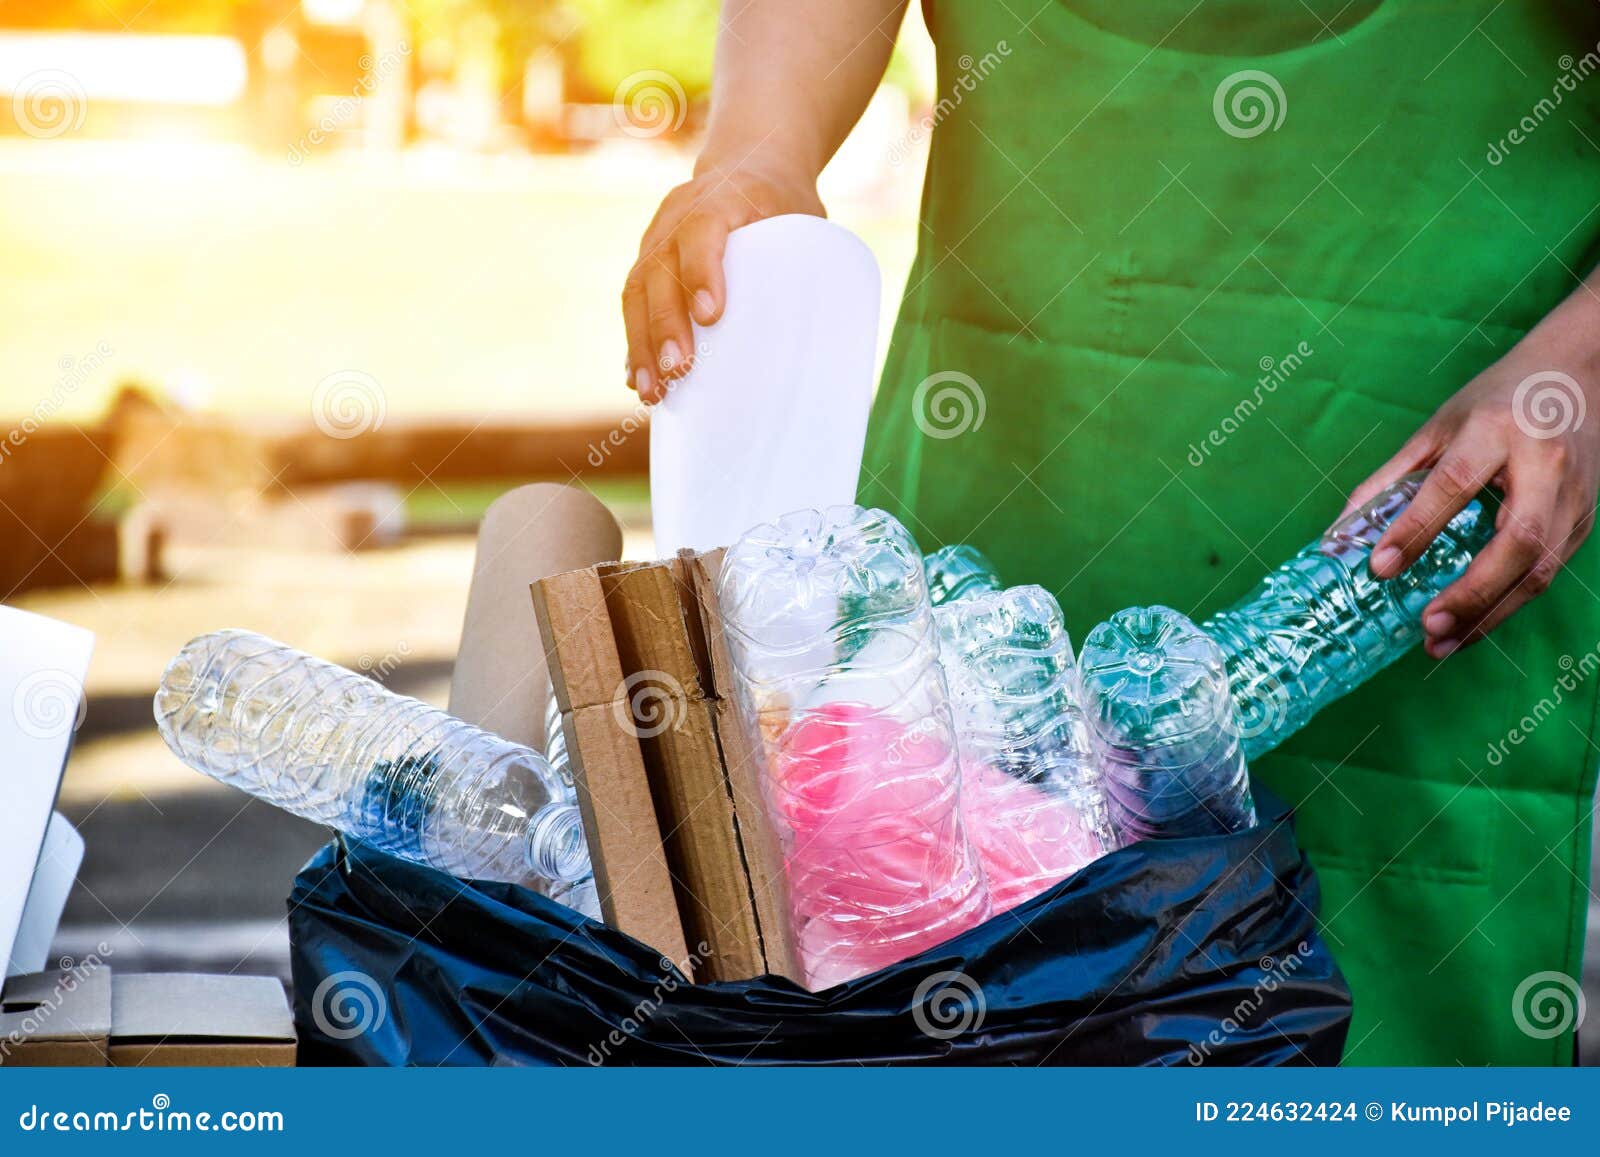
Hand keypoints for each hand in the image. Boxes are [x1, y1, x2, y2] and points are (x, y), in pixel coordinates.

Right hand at [622, 162, 823, 403]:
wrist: (748, 164)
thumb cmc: (782, 203)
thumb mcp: (802, 218)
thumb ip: (803, 262)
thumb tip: (822, 341)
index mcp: (720, 198)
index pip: (702, 230)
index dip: (702, 272)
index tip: (711, 317)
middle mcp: (677, 215)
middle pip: (660, 270)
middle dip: (665, 326)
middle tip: (679, 372)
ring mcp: (656, 238)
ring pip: (637, 291)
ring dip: (642, 345)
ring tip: (652, 392)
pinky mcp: (646, 262)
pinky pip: (633, 304)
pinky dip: (635, 343)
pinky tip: (639, 379)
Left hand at [1341, 338, 1599, 657]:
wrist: (1578, 374)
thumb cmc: (1496, 400)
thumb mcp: (1437, 427)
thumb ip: (1390, 479)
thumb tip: (1341, 535)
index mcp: (1496, 429)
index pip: (1454, 483)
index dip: (1416, 528)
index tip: (1380, 567)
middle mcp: (1545, 462)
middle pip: (1517, 538)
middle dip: (1472, 591)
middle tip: (1426, 627)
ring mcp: (1574, 494)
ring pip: (1541, 567)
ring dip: (1491, 614)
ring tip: (1442, 644)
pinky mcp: (1586, 519)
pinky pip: (1549, 571)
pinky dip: (1509, 605)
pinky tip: (1473, 626)